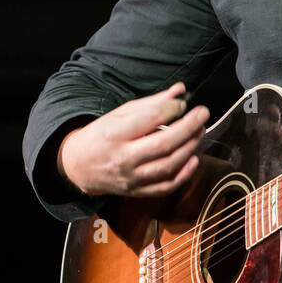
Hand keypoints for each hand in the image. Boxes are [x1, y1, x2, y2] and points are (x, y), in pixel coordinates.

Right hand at [57, 82, 209, 197]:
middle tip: (202, 114)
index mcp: (115, 133)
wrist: (79, 166)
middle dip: (189, 127)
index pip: (150, 119)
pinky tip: (194, 158)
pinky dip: (184, 174)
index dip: (172, 109)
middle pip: (164, 144)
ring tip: (200, 132)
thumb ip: (152, 103)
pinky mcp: (137, 191)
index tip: (182, 104)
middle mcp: (123, 158)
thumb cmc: (102, 135)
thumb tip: (181, 90)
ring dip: (190, 147)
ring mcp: (131, 178)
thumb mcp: (120, 113)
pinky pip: (166, 186)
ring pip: (168, 166)